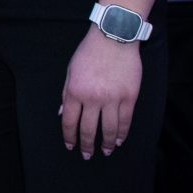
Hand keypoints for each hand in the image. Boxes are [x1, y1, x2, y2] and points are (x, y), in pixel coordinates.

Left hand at [60, 26, 142, 159]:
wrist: (113, 37)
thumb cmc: (89, 52)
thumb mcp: (70, 71)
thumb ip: (66, 94)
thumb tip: (63, 114)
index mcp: (74, 92)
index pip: (69, 121)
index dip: (69, 136)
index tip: (70, 146)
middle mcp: (92, 98)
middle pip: (88, 129)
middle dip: (86, 145)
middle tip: (87, 155)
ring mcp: (112, 98)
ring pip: (109, 129)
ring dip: (107, 143)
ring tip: (106, 151)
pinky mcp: (129, 96)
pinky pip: (126, 120)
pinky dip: (123, 133)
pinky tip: (120, 140)